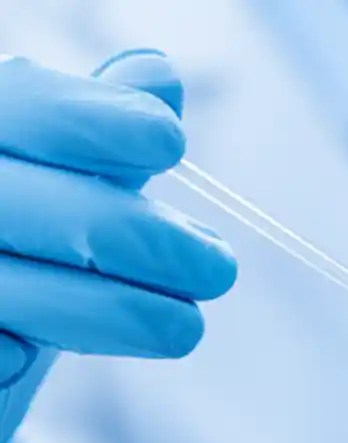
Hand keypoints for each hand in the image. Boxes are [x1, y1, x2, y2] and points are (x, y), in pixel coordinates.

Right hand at [0, 50, 235, 442]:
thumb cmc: (30, 239)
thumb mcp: (65, 177)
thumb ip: (102, 131)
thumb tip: (158, 76)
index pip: (31, 108)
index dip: (101, 122)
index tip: (172, 143)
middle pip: (37, 205)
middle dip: (145, 240)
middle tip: (220, 270)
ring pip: (16, 288)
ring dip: (116, 312)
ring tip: (185, 326)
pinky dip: (7, 356)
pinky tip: (35, 354)